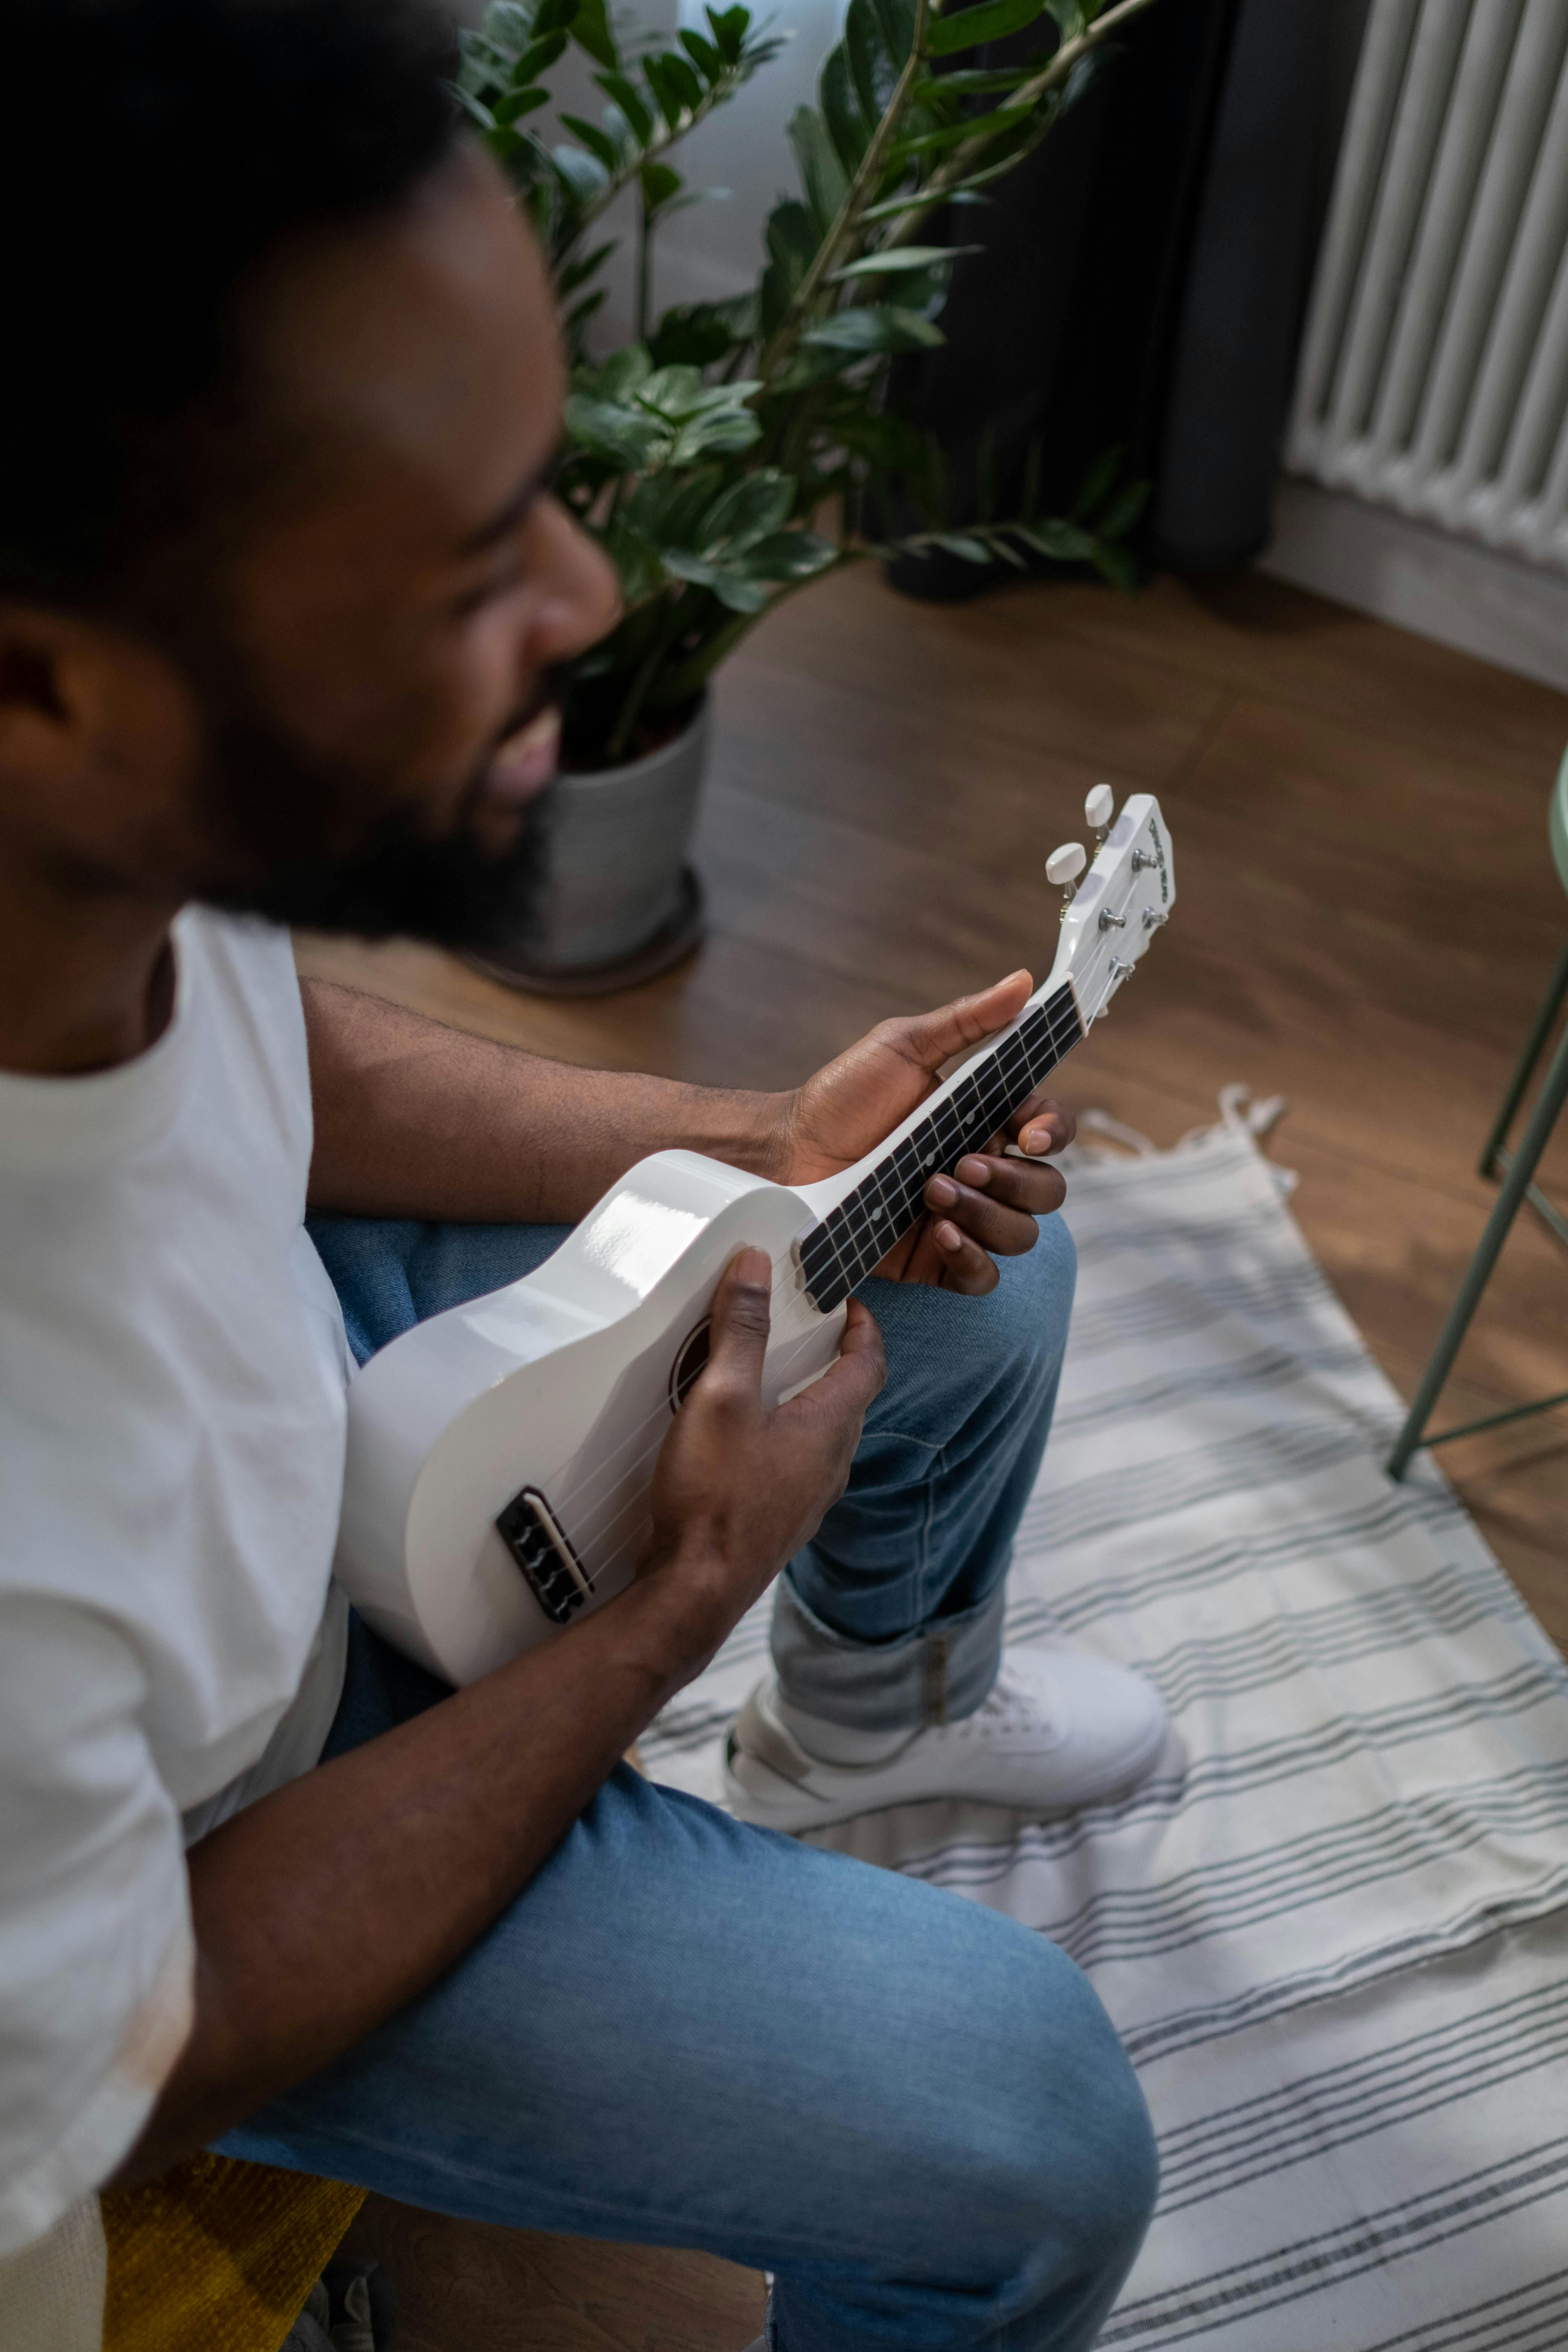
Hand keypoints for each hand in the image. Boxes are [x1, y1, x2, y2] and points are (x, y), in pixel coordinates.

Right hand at [643, 1249, 885, 1666]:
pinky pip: (792, 1465)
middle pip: (848, 1397)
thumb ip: (740, 1330)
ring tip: (764, 1375)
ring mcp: (807, 1498)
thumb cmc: (713, 1499)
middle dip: (831, 1357)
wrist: (694, 1592)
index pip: (869, 1362)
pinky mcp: (777, 1520)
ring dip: (803, 1399)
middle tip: (802, 1328)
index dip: (863, 1325)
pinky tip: (738, 1438)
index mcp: (830, 1427)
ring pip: (820, 1434)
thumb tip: (755, 1268)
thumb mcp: (721, 1397)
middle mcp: (831, 1464)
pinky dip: (778, 1436)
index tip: (849, 1301)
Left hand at [769, 972, 1076, 1294]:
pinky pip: (982, 1277)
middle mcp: (982, 1172)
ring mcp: (962, 1218)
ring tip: (932, 1193)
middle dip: (1016, 1180)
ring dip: (989, 1215)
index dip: (1054, 1132)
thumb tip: (1022, 982)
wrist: (786, 1154)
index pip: (1050, 1130)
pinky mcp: (934, 1260)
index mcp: (985, 1120)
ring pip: (1021, 1234)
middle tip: (960, 1164)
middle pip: (1047, 1190)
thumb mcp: (901, 1047)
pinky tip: (940, 1235)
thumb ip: (966, 1021)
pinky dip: (973, 1259)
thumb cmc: (841, 1098)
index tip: (1030, 1132)